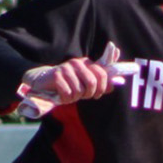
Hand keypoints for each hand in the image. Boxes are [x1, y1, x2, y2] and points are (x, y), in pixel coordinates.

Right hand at [16, 43, 137, 119]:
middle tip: (82, 96)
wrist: (46, 81)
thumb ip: (101, 82)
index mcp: (87, 63)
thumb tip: (116, 84)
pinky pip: (67, 93)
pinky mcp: (56, 75)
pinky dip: (66, 99)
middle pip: (92, 83)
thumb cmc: (70, 83)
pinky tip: (62, 96)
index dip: (102, 88)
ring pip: (78, 90)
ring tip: (70, 94)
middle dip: (88, 94)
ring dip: (74, 98)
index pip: (103, 74)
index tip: (97, 95)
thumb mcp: (86, 82)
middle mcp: (77, 63)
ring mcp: (66, 68)